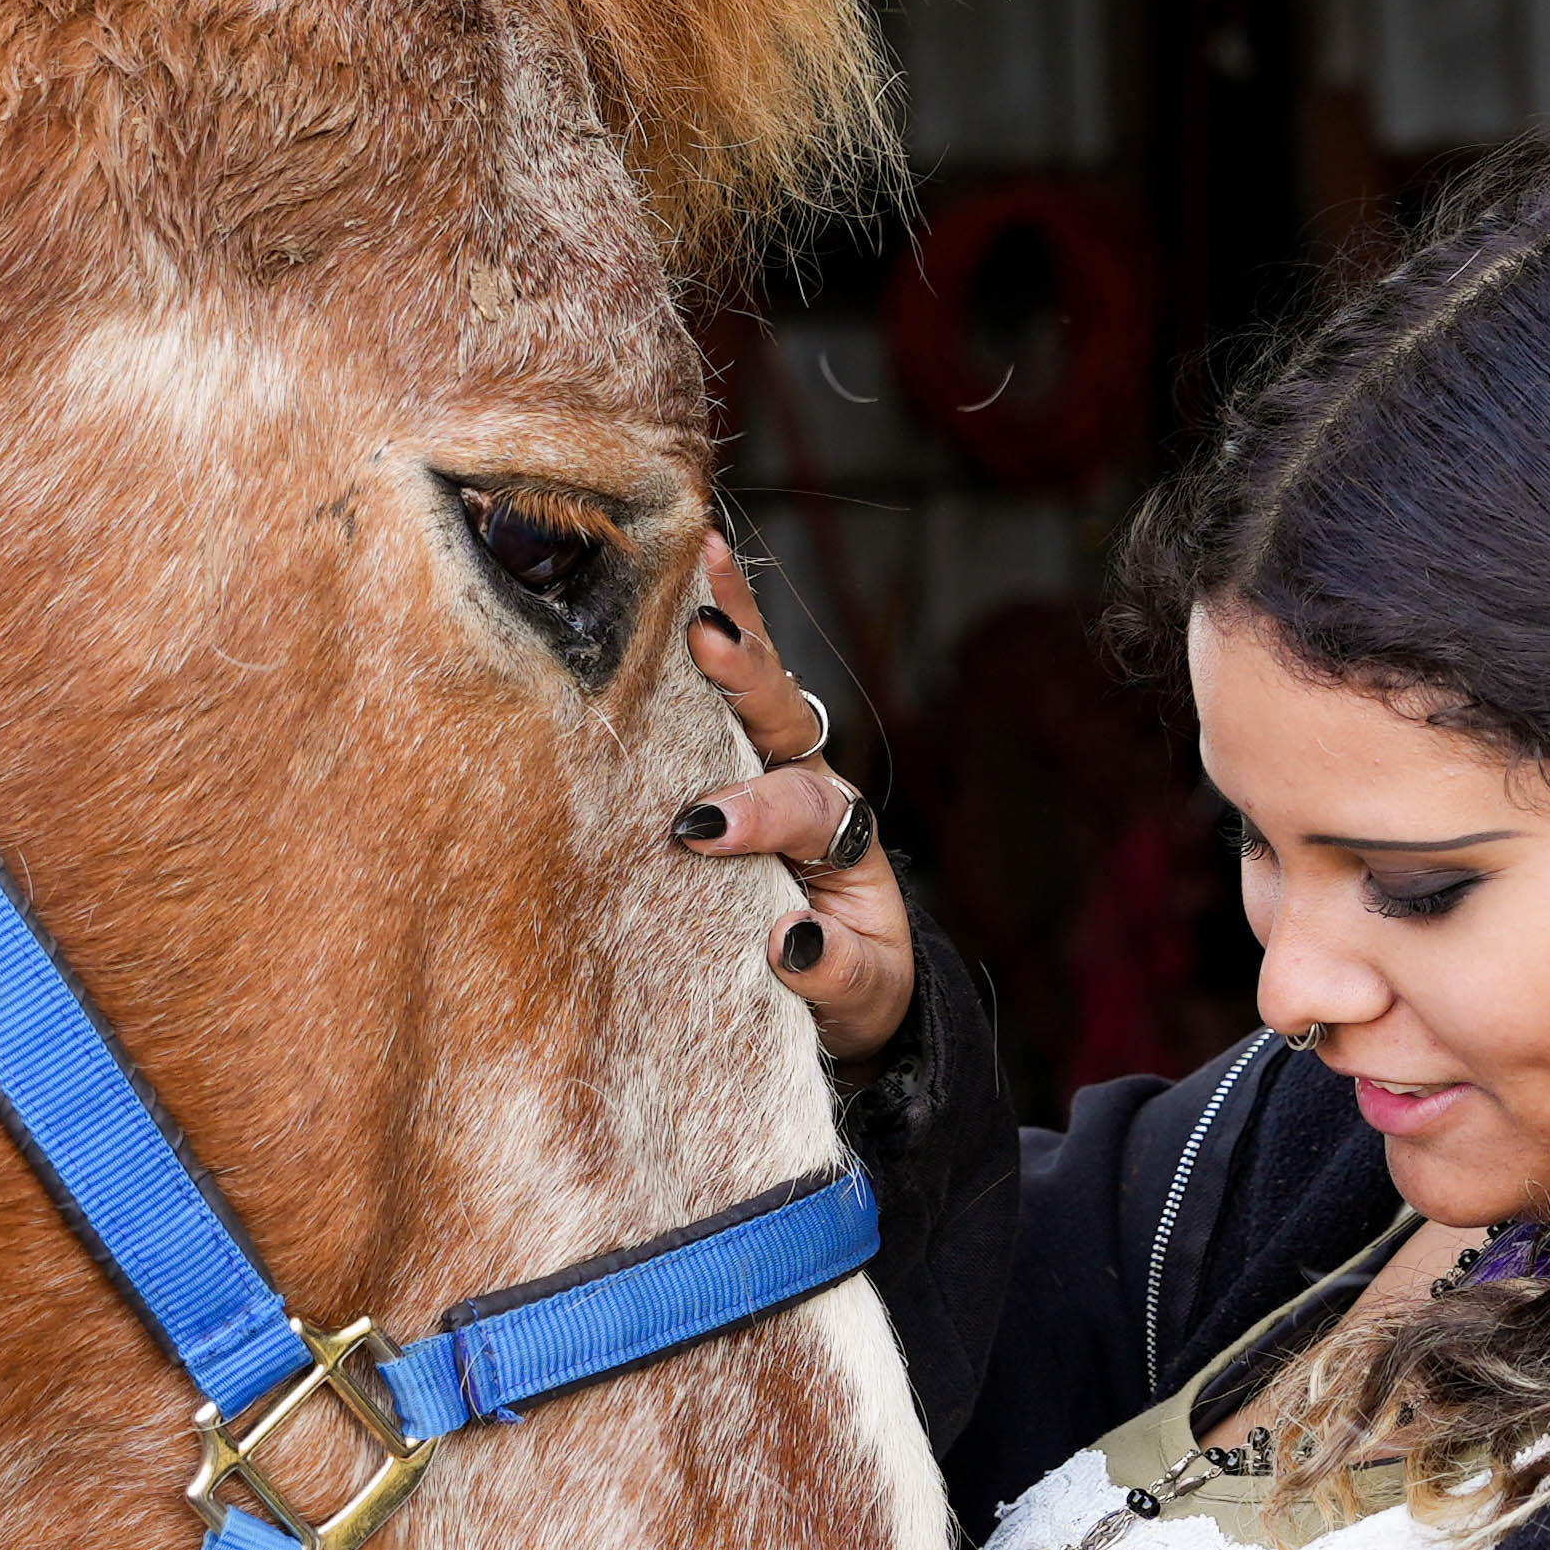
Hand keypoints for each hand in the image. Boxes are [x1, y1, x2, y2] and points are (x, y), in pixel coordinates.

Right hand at [679, 536, 915, 1068]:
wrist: (855, 983)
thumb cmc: (853, 985)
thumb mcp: (862, 996)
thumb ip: (836, 973)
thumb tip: (792, 942)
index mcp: (843, 839)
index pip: (804, 808)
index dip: (758, 812)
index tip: (701, 827)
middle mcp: (814, 786)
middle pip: (788, 720)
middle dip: (747, 678)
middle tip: (707, 638)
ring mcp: (778, 767)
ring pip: (762, 686)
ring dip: (732, 620)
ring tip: (700, 552)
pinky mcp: (738, 764)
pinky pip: (725, 692)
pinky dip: (714, 626)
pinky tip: (686, 572)